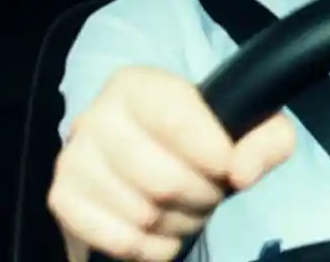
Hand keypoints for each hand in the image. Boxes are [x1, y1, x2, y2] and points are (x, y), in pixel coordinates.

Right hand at [48, 66, 295, 260]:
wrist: (159, 151)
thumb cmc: (207, 135)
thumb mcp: (253, 125)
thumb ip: (267, 140)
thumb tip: (242, 172)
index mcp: (137, 84)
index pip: (175, 121)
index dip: (213, 154)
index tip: (229, 168)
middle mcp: (95, 116)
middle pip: (161, 179)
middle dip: (202, 196)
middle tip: (211, 193)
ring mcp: (73, 160)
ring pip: (141, 214)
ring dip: (180, 223)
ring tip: (188, 208)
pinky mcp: (63, 200)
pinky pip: (116, 241)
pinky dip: (151, 248)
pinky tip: (163, 233)